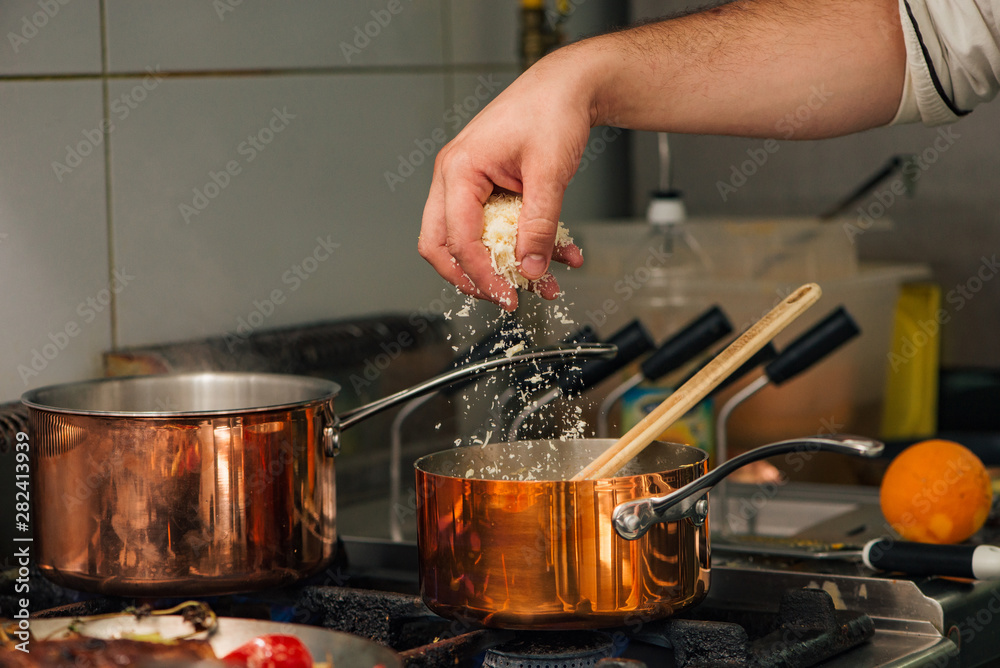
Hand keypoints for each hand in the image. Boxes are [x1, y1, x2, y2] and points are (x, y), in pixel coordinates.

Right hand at [418, 47, 591, 310]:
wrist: (567, 86)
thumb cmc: (552, 112)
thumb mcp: (549, 174)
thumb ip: (539, 226)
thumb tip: (530, 269)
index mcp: (459, 170)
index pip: (458, 239)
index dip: (481, 276)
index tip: (508, 297)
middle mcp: (454, 177)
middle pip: (441, 245)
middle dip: (471, 278)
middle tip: (503, 296)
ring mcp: (467, 182)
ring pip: (466, 240)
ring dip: (501, 266)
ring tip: (541, 282)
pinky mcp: (486, 187)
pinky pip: (493, 227)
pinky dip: (521, 245)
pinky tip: (558, 254)